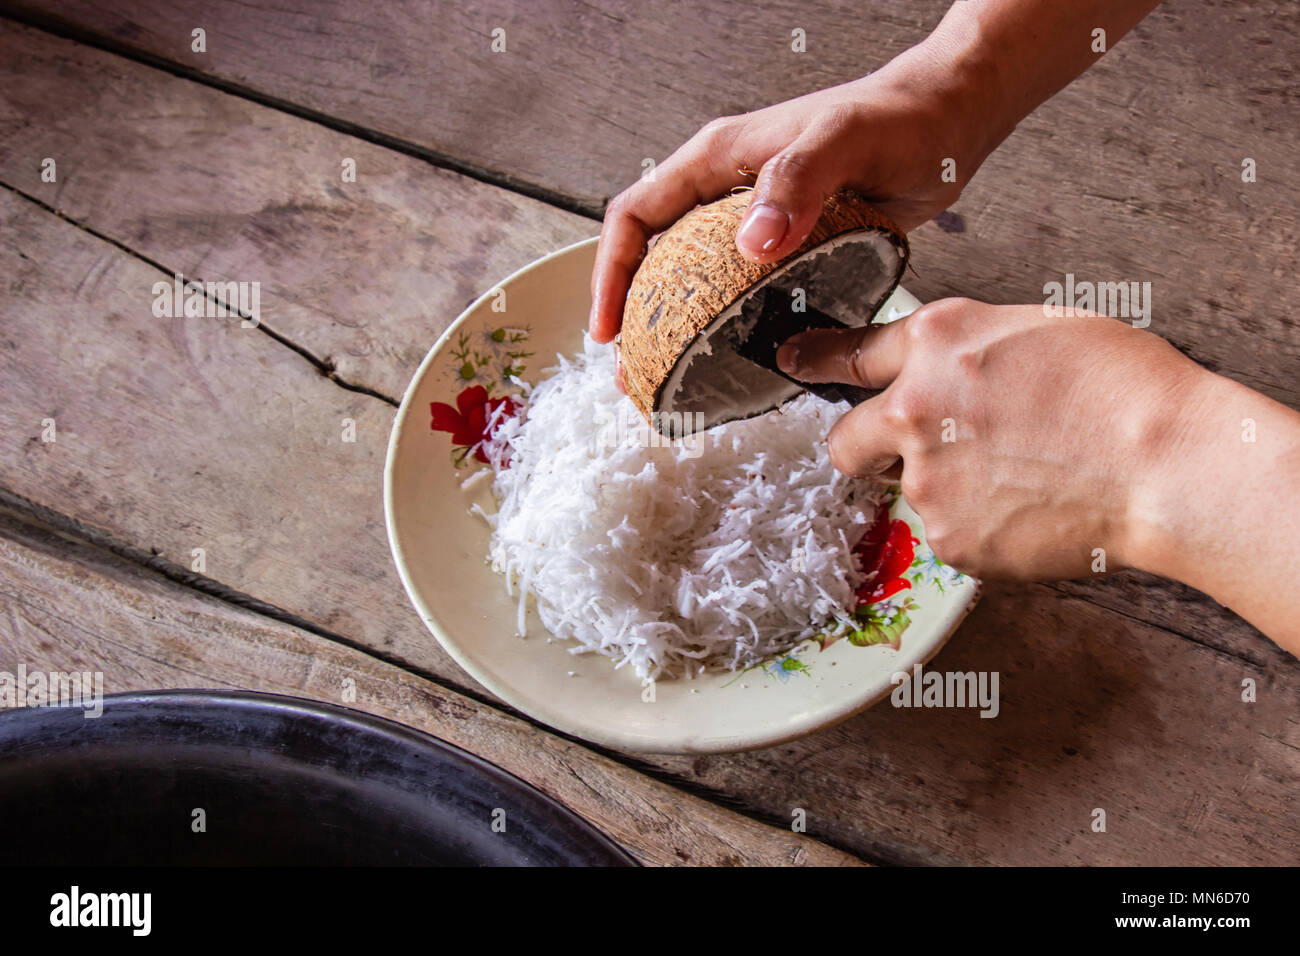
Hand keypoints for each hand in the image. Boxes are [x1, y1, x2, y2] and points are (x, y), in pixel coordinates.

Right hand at [589, 46, 987, 347]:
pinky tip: (738, 365)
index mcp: (719, 159)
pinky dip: (732, 330)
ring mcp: (758, 223)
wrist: (950, 119)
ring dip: (678, 331)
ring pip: (696, 282)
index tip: (608, 329)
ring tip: (672, 382)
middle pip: (655, 259)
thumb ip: (798, 181)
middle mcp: (728, 193)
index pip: (637, 215)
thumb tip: (751, 244)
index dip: (611, 273)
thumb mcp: (845, 139)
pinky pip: (745, 295)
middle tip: (635, 376)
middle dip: (636, 318)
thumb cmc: (899, 117)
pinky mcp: (793, 249)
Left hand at [778, 299, 1208, 580]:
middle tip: (921, 452)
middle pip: (846, 439)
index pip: (849, 352)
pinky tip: (1026, 509)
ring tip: (1016, 477)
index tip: (791, 362)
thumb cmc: (1123, 388)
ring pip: (904, 488)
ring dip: (940, 486)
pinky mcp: (946, 534)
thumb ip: (967, 351)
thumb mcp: (1035, 330)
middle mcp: (911, 405)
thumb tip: (947, 370)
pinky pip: (946, 530)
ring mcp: (923, 476)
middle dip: (868, 447)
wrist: (1163, 463)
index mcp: (935, 341)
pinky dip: (976, 526)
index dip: (818, 359)